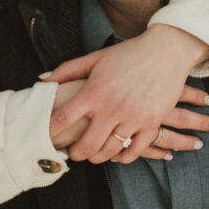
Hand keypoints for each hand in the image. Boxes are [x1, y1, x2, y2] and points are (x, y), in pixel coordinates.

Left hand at [45, 26, 208, 163]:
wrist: (167, 50)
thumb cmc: (128, 54)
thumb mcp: (95, 58)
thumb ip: (67, 70)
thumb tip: (42, 81)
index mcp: (95, 91)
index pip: (64, 118)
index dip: (50, 132)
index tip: (45, 138)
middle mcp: (113, 107)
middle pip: (86, 144)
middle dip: (76, 154)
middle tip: (72, 153)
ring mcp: (134, 117)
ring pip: (109, 151)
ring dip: (98, 157)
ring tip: (93, 154)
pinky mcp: (152, 123)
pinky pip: (135, 151)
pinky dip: (123, 157)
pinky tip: (117, 154)